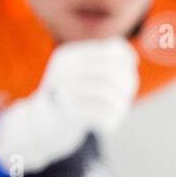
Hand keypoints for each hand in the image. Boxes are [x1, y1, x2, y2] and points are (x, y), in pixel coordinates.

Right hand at [0, 39, 139, 173]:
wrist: (43, 127)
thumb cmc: (74, 97)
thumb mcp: (87, 74)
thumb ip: (111, 63)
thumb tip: (133, 59)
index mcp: (70, 56)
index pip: (114, 50)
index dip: (128, 62)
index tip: (128, 73)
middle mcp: (65, 69)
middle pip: (114, 72)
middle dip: (127, 86)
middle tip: (125, 96)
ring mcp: (64, 90)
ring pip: (110, 94)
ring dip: (121, 105)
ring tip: (117, 110)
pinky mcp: (68, 113)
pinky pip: (103, 114)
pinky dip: (112, 120)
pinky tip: (108, 123)